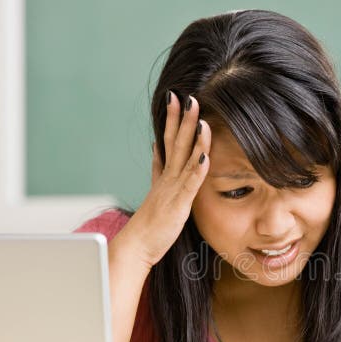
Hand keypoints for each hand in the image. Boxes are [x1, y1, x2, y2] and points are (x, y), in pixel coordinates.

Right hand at [118, 92, 211, 268]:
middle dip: (182, 118)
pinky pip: (190, 184)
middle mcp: (168, 177)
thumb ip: (158, 169)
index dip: (172, 118)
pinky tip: (205, 156)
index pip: (168, 140)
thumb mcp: (156, 190)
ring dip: (192, 136)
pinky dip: (197, 169)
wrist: (136, 246)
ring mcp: (173, 189)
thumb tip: (156, 148)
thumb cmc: (149, 224)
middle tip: (187, 95)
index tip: (174, 97)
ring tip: (200, 116)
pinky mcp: (179, 203)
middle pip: (175, 142)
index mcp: (165, 174)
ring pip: (184, 157)